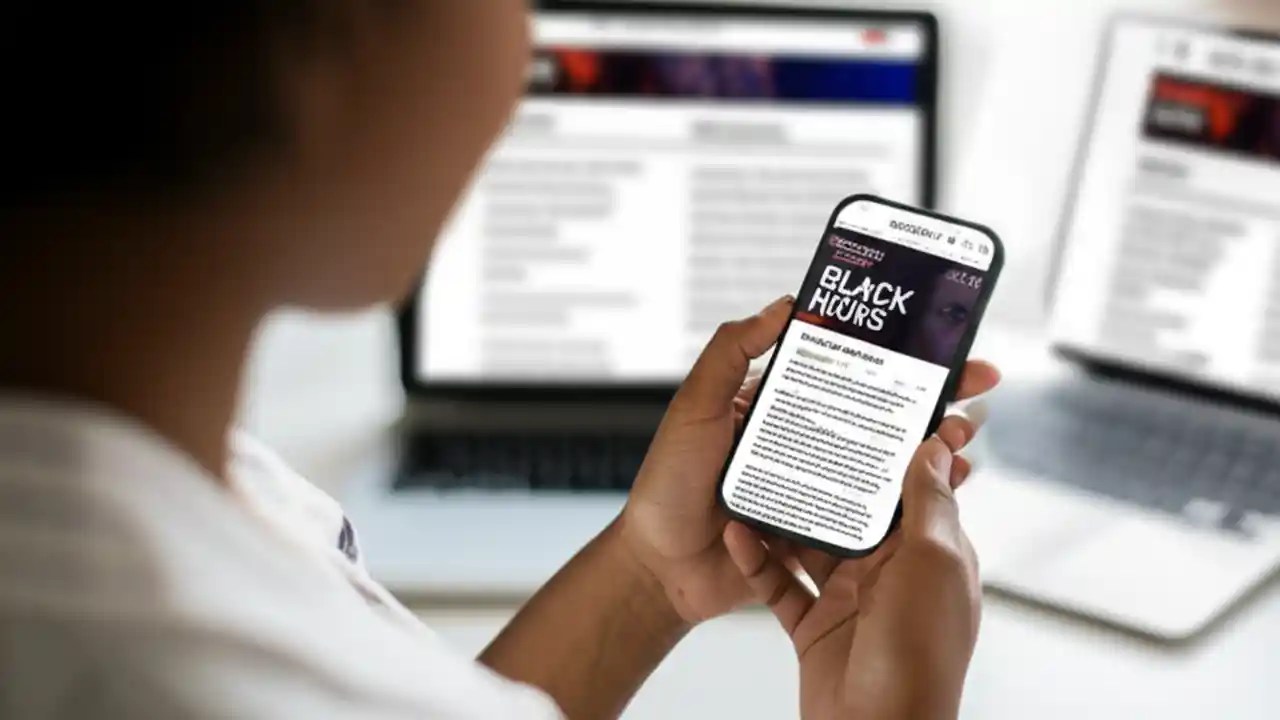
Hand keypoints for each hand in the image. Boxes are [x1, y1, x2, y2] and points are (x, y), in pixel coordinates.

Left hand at [621, 295, 998, 625]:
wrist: (660, 567)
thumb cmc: (667, 484)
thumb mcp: (695, 407)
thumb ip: (731, 352)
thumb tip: (787, 304)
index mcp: (781, 406)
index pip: (847, 369)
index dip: (892, 354)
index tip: (937, 339)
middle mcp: (807, 441)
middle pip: (881, 413)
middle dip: (934, 397)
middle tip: (977, 385)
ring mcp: (819, 487)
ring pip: (889, 462)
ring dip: (933, 446)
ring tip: (965, 436)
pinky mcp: (825, 532)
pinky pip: (877, 514)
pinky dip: (917, 500)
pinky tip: (948, 488)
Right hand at [724, 437, 982, 719]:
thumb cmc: (917, 659)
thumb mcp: (931, 566)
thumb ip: (928, 504)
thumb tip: (935, 447)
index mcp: (930, 556)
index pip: (908, 490)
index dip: (886, 453)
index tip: (858, 413)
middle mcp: (890, 575)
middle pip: (851, 512)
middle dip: (822, 479)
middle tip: (789, 437)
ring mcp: (850, 602)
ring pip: (809, 545)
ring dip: (781, 517)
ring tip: (752, 479)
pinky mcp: (814, 627)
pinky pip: (780, 584)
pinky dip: (757, 561)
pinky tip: (737, 534)